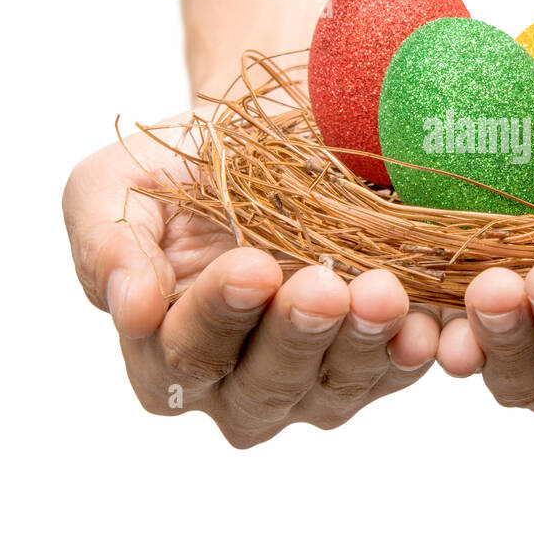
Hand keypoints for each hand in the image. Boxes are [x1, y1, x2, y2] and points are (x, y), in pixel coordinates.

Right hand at [62, 115, 439, 445]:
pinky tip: (427, 325)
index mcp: (164, 354)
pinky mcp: (373, 367)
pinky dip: (412, 351)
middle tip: (321, 284)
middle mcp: (236, 388)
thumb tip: (126, 309)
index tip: (249, 266)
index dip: (216, 314)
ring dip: (361, 342)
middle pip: (266, 383)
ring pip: (335, 386)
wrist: (262, 145)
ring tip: (380, 291)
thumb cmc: (178, 171)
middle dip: (295, 333)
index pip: (185, 351)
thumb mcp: (113, 187)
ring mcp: (310, 386)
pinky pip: (395, 372)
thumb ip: (106, 246)